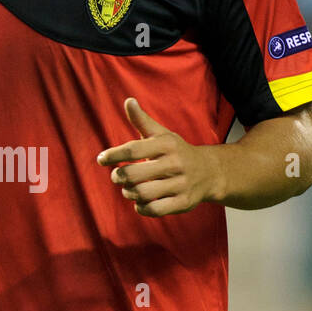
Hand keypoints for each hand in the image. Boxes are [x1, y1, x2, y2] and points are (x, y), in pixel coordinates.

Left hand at [96, 97, 218, 216]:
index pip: (133, 149)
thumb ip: (142, 120)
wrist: (210, 172)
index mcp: (167, 144)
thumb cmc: (176, 152)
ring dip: (129, 193)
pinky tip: (140, 202)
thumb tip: (128, 100)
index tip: (101, 159)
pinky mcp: (184, 202)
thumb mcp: (162, 134)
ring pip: (142, 194)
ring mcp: (181, 184)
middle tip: (116, 177)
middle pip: (134, 175)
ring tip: (128, 190)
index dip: (113, 155)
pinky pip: (155, 210)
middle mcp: (175, 163)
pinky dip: (141, 208)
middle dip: (119, 177)